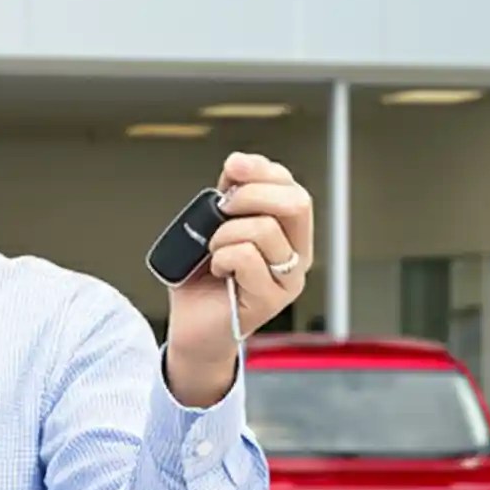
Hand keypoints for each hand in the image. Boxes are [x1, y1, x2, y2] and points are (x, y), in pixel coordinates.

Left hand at [164, 152, 313, 404]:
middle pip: (296, 203)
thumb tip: (237, 165)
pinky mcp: (270, 300)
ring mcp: (288, 280)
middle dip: (250, 194)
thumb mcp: (214, 226)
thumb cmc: (203, 277)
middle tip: (222, 208)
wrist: (192, 325)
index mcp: (289, 233)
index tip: (231, 166)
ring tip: (214, 250)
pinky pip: (247, 257)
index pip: (292, 188)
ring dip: (226, 233)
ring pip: (265, 229)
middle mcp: (297, 256)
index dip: (263, 169)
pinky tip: (218, 271)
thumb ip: (230, 197)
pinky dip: (222, 257)